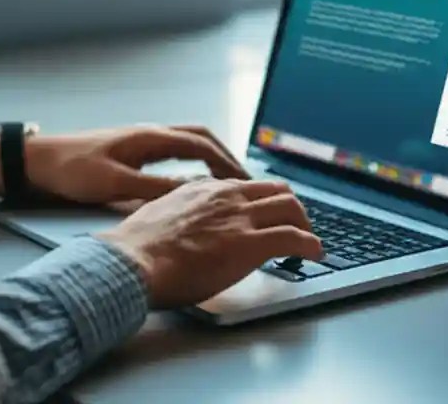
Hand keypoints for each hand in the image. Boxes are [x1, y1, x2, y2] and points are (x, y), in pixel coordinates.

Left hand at [0, 125, 248, 205]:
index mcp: (150, 138)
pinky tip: (195, 183)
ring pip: (190, 143)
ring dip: (213, 159)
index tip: (248, 185)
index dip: (229, 165)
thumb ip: (154, 188)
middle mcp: (151, 133)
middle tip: (247, 183)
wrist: (37, 161)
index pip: (203, 146)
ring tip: (229, 184)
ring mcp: (143, 140)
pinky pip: (176, 152)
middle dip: (228, 158)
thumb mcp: (114, 184)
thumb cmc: (72, 171)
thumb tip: (194, 194)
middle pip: (203, 138)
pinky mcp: (134, 151)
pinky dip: (195, 163)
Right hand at [98, 179, 323, 308]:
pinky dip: (311, 244)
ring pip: (290, 207)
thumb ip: (178, 212)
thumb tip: (180, 223)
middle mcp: (227, 196)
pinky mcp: (251, 244)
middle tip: (295, 224)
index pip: (246, 185)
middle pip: (275, 190)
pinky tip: (315, 253)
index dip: (262, 200)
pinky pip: (294, 238)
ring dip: (305, 224)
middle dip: (290, 207)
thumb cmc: (135, 248)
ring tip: (309, 239)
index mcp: (204, 189)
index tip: (266, 213)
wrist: (132, 262)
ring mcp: (241, 218)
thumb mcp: (157, 214)